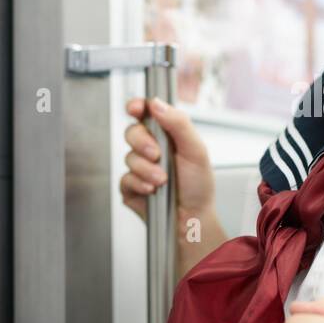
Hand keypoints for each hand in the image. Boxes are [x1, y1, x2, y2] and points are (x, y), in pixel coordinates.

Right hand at [119, 96, 216, 224]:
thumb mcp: (196, 150)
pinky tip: (152, 190)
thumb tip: (157, 104)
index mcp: (167, 134)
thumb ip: (179, 124)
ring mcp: (139, 167)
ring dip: (146, 169)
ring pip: (128, 157)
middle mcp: (151, 147)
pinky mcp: (130, 185)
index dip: (137, 106)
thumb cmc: (198, 185)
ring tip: (163, 180)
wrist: (192, 218)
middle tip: (156, 154)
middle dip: (142, 142)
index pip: (146, 113)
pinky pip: (125, 178)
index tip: (135, 108)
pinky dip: (139, 183)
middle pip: (132, 131)